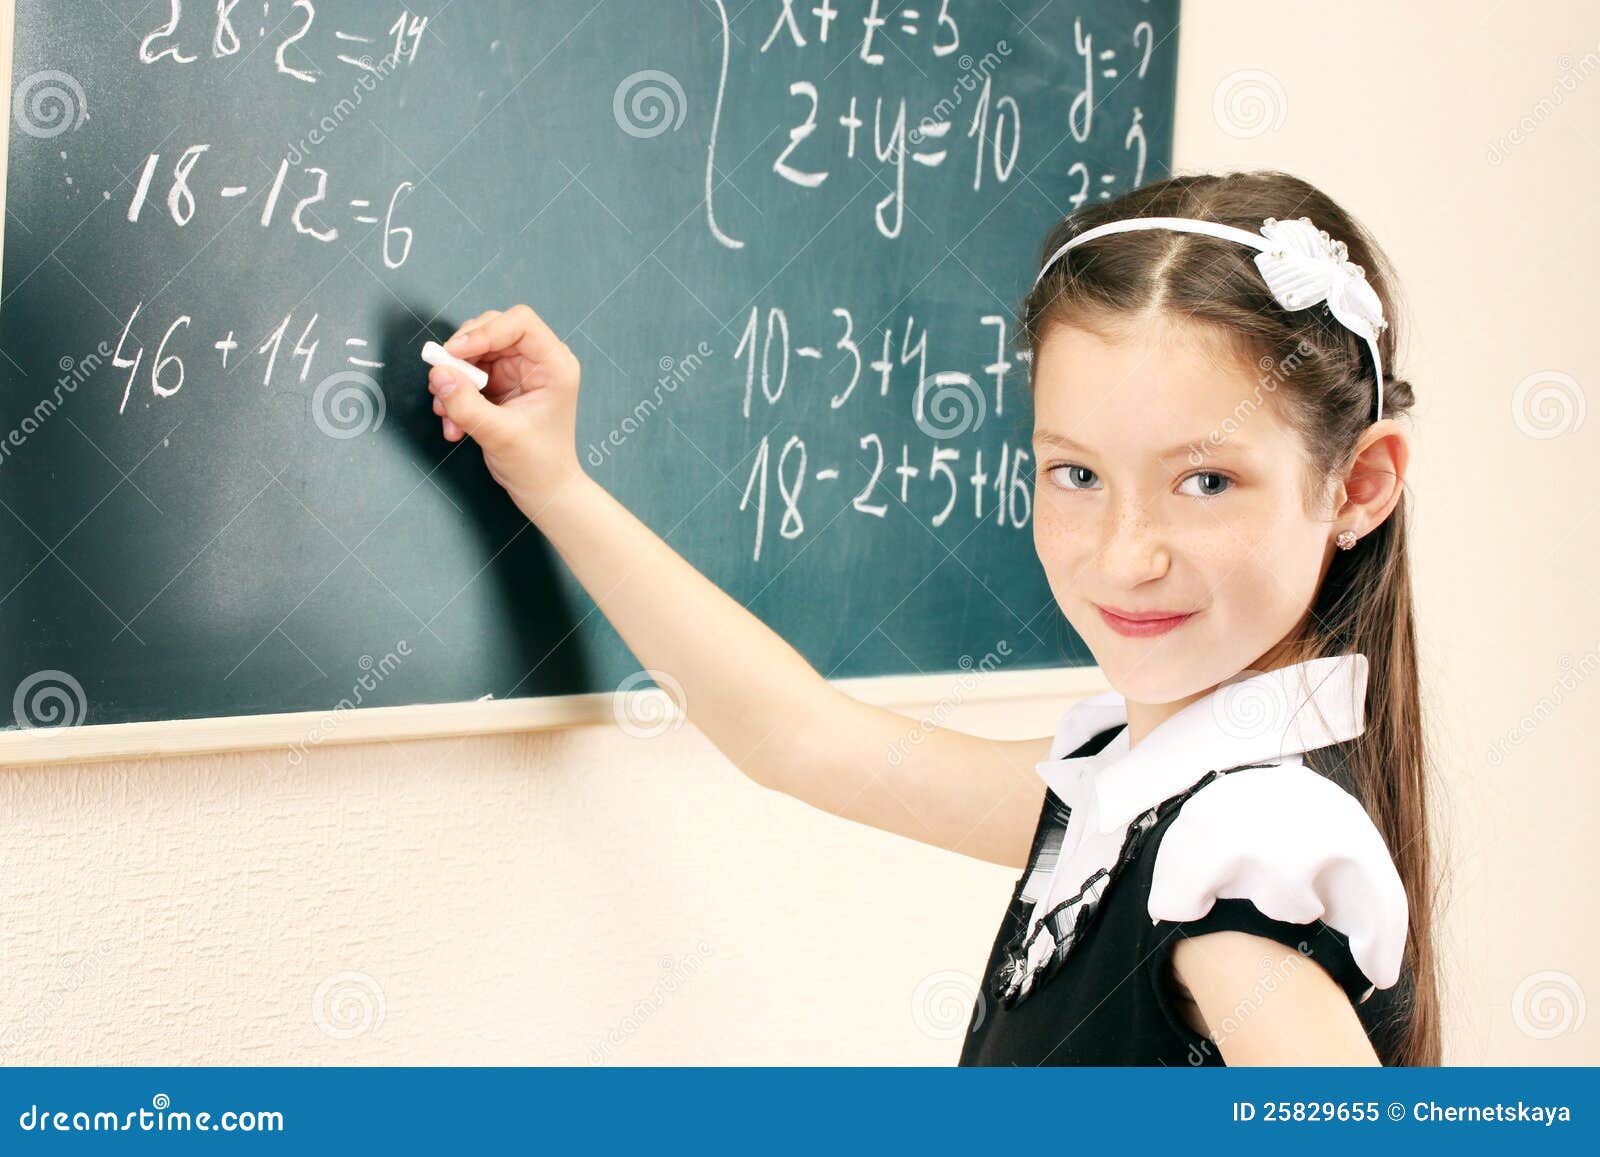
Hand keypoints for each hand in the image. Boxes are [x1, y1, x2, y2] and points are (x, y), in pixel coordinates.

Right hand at [427, 304, 584, 512]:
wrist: (542, 489)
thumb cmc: (537, 464)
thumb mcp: (499, 435)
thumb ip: (466, 404)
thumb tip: (438, 375)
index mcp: (554, 365)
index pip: (520, 323)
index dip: (484, 331)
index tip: (455, 352)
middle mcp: (537, 361)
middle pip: (492, 330)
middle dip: (462, 354)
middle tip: (442, 380)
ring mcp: (517, 371)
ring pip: (475, 352)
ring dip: (454, 379)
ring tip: (447, 412)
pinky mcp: (500, 384)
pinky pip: (468, 374)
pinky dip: (455, 394)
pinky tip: (453, 422)